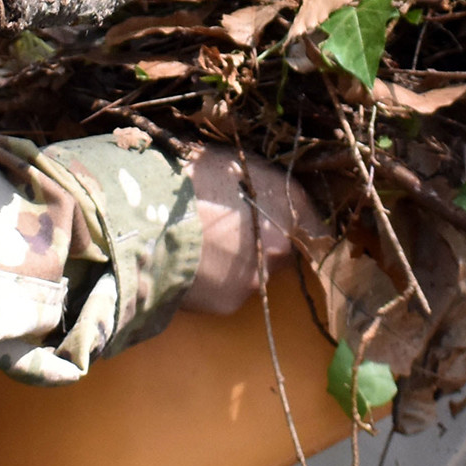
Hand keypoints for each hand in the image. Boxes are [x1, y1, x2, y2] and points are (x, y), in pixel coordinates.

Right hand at [181, 149, 314, 315]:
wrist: (150, 219)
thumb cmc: (189, 178)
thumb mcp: (232, 163)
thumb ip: (259, 181)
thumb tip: (262, 189)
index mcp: (290, 203)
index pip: (315, 220)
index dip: (295, 218)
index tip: (278, 217)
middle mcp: (284, 244)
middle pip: (285, 247)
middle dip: (264, 240)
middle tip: (231, 228)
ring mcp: (260, 277)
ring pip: (258, 270)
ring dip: (240, 261)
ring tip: (206, 246)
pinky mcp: (233, 302)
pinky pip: (231, 289)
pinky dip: (217, 280)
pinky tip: (194, 264)